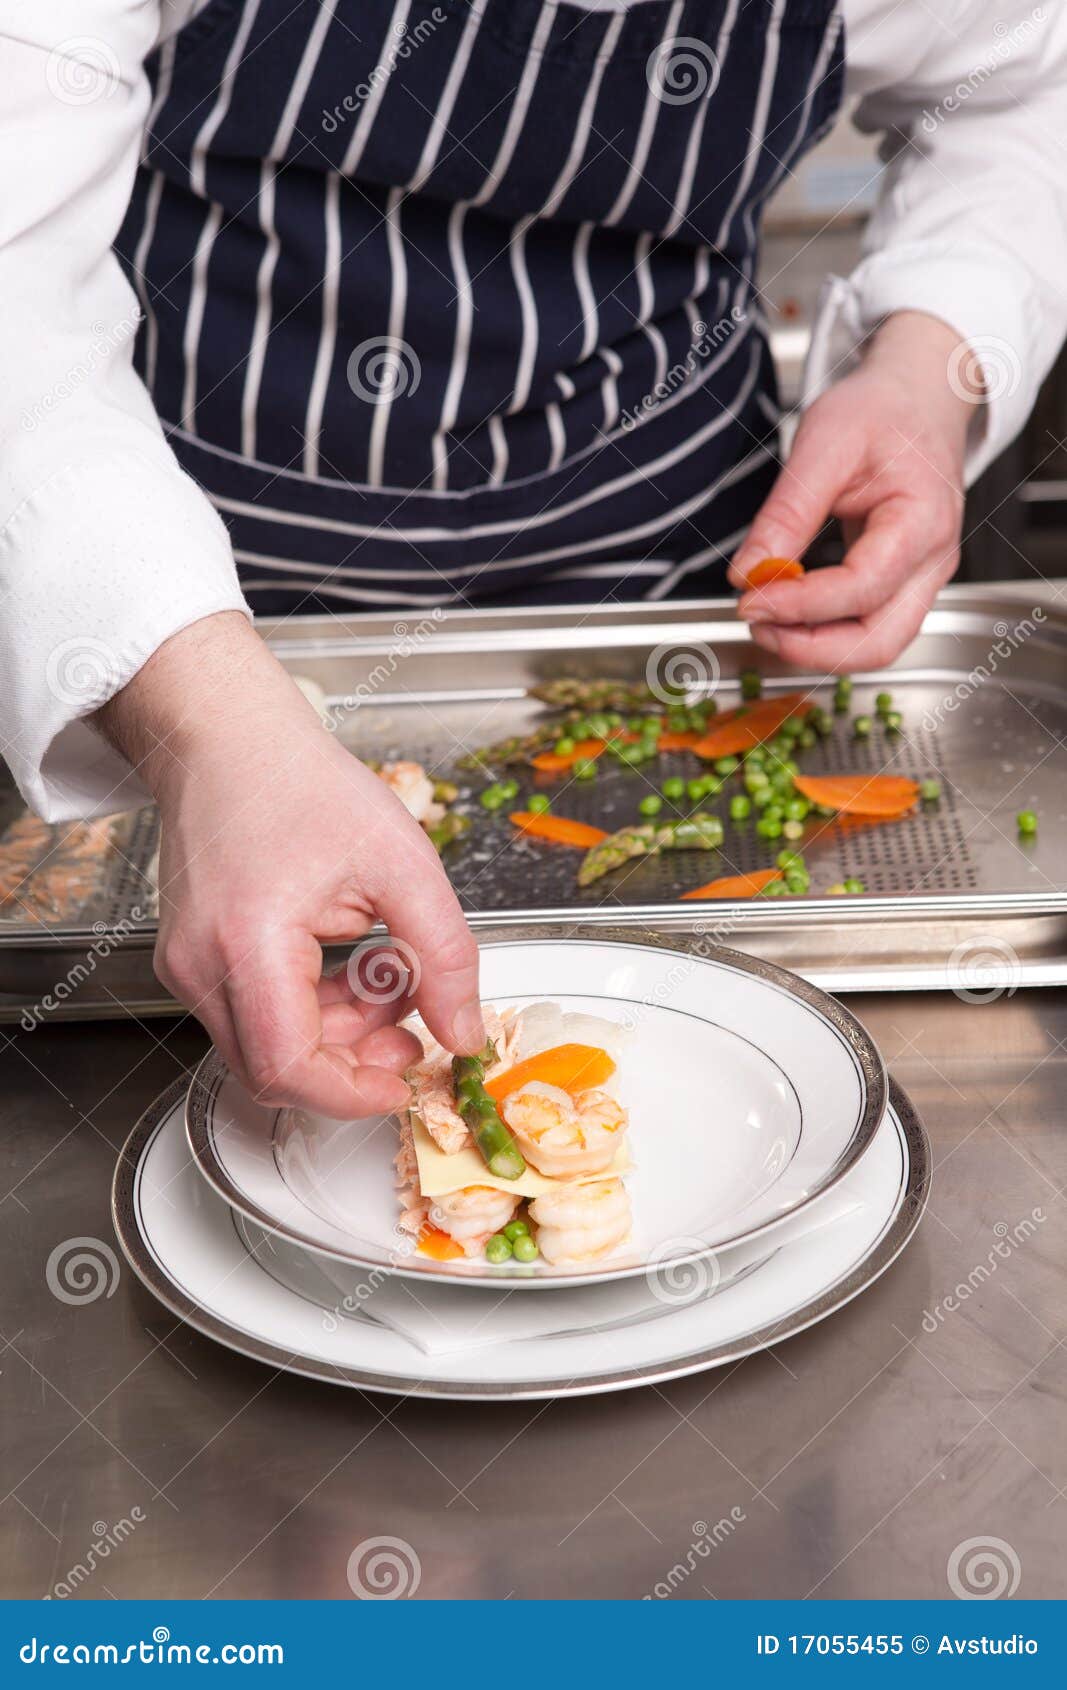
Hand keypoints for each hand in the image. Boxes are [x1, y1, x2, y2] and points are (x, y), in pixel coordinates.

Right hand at [96, 613, 483, 1116]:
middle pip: (276, 1069)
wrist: (228, 741)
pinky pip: (255, 1016)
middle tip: (411, 1028)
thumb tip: (462, 1033)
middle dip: (354, 1064)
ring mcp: (188, 967)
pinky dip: (312, 1009)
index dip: (351, 1095)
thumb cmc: (299, 783)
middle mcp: (201, 965)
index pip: (289, 1066)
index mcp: (247, 941)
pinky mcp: (194, 961)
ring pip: (267, 1047)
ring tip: (389, 977)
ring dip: (339, 1033)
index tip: (404, 1084)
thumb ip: (443, 956)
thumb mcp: (402, 863)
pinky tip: (352, 967)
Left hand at [728, 311, 979, 668]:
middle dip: (809, 647)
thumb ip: (787, 514)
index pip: (862, 588)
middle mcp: (932, 562)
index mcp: (923, 520)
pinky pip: (868, 628)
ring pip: (875, 646)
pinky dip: (824, 632)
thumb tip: (747, 574)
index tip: (748, 599)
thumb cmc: (882, 412)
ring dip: (815, 646)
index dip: (800, 604)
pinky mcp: (903, 585)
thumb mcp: (824, 443)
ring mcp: (922, 579)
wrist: (918, 399)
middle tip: (754, 620)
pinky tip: (786, 610)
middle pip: (879, 641)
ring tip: (764, 617)